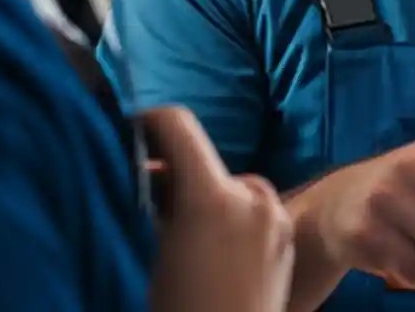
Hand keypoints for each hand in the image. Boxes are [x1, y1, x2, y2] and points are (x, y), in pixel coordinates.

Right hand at [143, 107, 294, 311]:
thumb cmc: (178, 307)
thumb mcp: (151, 250)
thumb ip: (149, 199)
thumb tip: (141, 164)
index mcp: (213, 197)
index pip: (177, 124)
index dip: (147, 122)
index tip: (128, 135)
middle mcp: (253, 195)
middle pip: (203, 161)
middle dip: (172, 175)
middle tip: (143, 202)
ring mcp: (276, 215)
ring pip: (226, 186)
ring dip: (202, 198)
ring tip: (178, 238)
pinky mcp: (287, 236)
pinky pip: (251, 210)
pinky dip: (228, 217)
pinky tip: (210, 253)